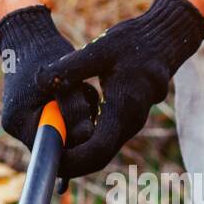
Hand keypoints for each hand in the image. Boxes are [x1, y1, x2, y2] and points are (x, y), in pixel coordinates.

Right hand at [0, 5, 97, 150]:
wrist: (28, 36)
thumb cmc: (45, 53)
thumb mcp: (63, 81)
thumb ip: (75, 109)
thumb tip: (88, 136)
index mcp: (20, 123)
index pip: (52, 150)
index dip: (76, 143)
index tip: (91, 122)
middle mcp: (18, 128)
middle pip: (58, 143)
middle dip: (78, 125)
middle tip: (87, 97)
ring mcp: (24, 122)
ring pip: (61, 132)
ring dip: (78, 116)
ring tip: (82, 90)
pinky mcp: (34, 114)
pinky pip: (58, 121)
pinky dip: (72, 110)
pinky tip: (77, 93)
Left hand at [39, 0, 203, 178]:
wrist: (163, 41)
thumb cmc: (132, 42)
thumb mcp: (99, 50)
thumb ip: (70, 67)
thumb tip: (40, 80)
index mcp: (124, 107)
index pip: (97, 149)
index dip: (73, 160)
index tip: (50, 157)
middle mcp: (131, 122)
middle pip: (99, 158)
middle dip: (72, 163)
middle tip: (44, 157)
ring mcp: (131, 124)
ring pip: (102, 151)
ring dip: (77, 154)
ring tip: (49, 146)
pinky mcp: (127, 120)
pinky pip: (105, 141)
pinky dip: (85, 143)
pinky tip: (64, 134)